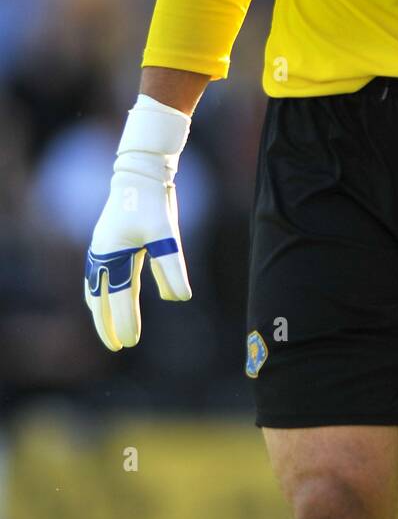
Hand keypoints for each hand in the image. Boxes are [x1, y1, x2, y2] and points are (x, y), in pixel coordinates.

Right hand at [84, 95, 191, 350]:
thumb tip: (180, 299)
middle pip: (100, 298)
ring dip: (101, 310)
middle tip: (117, 346)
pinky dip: (100, 292)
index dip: (124, 322)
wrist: (141, 172)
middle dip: (107, 323)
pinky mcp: (109, 242)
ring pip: (96, 288)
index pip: (118, 299)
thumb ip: (171, 266)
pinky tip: (108, 297)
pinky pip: (98, 275)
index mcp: (113, 255)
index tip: (130, 344)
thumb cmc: (153, 201)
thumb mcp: (166, 233)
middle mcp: (103, 254)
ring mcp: (103, 248)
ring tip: (108, 329)